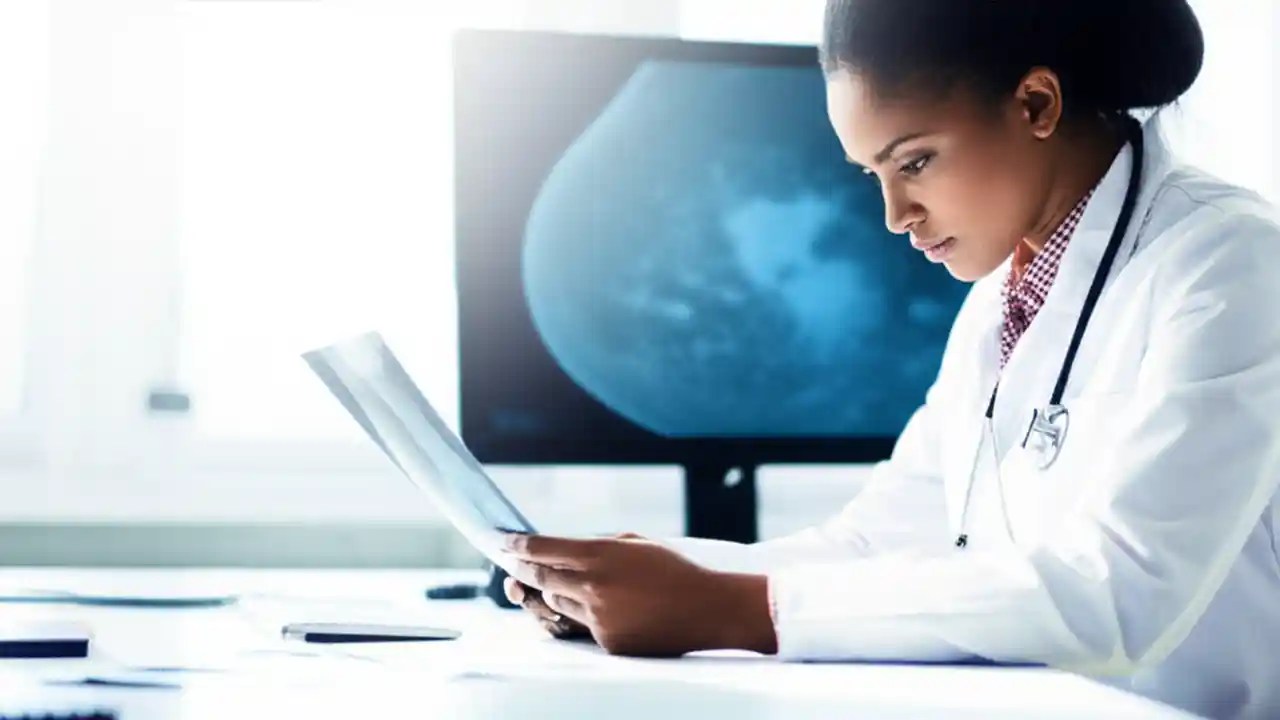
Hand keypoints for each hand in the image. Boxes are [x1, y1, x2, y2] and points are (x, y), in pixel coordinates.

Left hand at [502, 533, 776, 656]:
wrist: (708, 608)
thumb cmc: (675, 570)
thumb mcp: (636, 544)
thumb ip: (599, 546)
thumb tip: (569, 551)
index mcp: (599, 555)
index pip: (543, 549)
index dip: (518, 545)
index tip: (503, 541)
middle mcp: (592, 586)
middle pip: (540, 579)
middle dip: (522, 571)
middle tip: (511, 565)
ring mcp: (597, 618)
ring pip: (557, 605)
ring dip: (553, 594)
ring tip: (555, 585)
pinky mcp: (607, 642)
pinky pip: (584, 627)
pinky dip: (588, 617)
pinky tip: (611, 609)